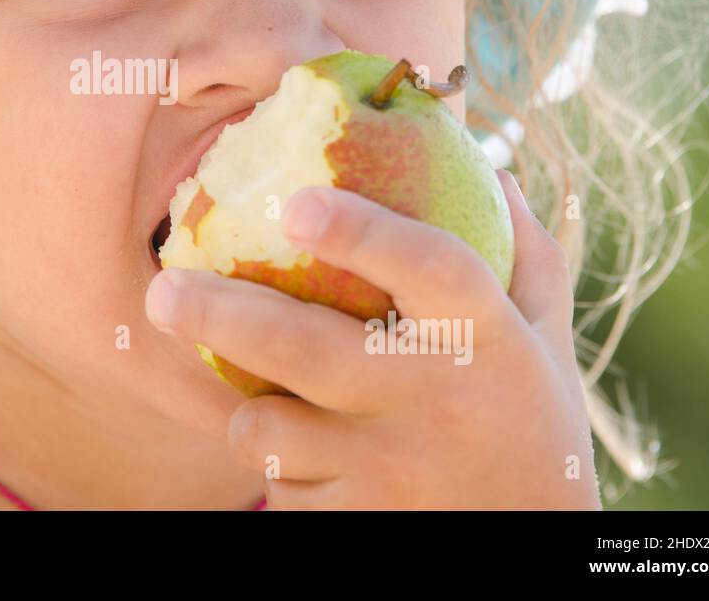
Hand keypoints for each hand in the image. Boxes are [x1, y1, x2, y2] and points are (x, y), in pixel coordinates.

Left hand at [144, 169, 600, 508]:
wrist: (540, 541)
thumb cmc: (532, 419)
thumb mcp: (545, 333)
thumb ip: (523, 253)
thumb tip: (490, 167)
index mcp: (485, 336)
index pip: (430, 267)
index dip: (361, 232)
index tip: (292, 201)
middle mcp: (437, 400)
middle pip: (304, 349)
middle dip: (217, 314)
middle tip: (163, 291)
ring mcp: (394, 470)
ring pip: (269, 430)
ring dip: (246, 408)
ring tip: (250, 392)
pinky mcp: (363, 523)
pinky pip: (281, 487)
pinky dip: (280, 466)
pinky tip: (306, 455)